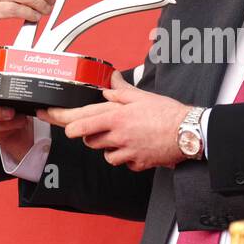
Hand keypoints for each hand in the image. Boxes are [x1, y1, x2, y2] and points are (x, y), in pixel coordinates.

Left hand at [40, 73, 192, 170]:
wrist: (188, 133)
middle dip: (91, 136)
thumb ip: (121, 90)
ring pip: (105, 154)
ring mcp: (127, 152)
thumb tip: (110, 80)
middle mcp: (118, 136)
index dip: (65, 123)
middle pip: (90, 141)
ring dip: (108, 147)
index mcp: (117, 117)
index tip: (55, 121)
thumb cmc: (167, 113)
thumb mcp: (141, 96)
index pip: (82, 123)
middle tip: (103, 128)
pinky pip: (123, 162)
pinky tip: (136, 147)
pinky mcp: (137, 163)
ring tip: (124, 136)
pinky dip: (126, 157)